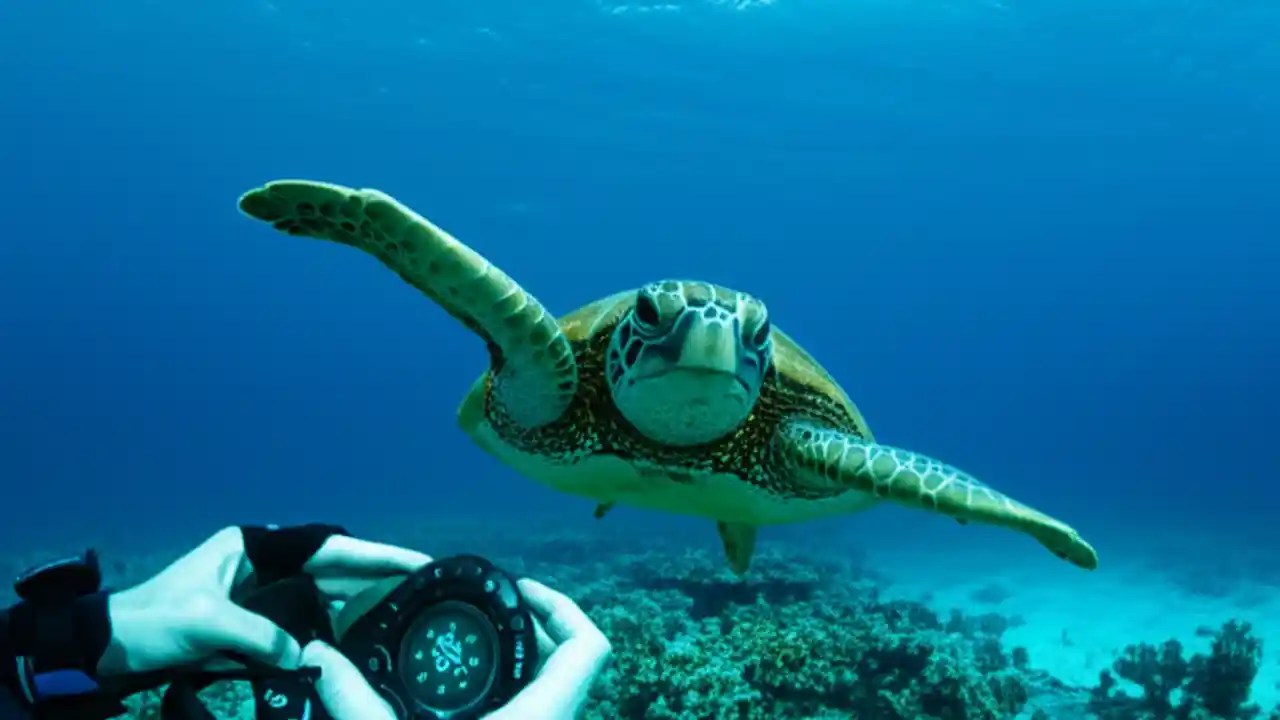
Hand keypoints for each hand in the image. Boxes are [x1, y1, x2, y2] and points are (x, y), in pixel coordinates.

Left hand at [97, 525, 430, 676]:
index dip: (375, 556)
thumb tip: (305, 655)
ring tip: (403, 608)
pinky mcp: (251, 619)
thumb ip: (259, 635)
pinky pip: (304, 619)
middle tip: (425, 583)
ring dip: (359, 600)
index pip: (328, 547)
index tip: (416, 562)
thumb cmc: (151, 624)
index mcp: (251, 546)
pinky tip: (355, 639)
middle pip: (334, 565)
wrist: (106, 648)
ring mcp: (256, 591)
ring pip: (323, 592)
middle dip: (378, 573)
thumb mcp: (205, 624)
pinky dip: (331, 627)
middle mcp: (260, 561)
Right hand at [308, 577, 610, 719]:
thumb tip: (316, 654)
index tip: (516, 592)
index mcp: (542, 717)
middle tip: (481, 615)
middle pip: (571, 663)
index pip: (591, 647)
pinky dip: (510, 695)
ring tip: (469, 649)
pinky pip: (533, 715)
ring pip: (553, 693)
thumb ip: (352, 699)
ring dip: (521, 665)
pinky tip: (465, 698)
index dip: (563, 607)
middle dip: (531, 631)